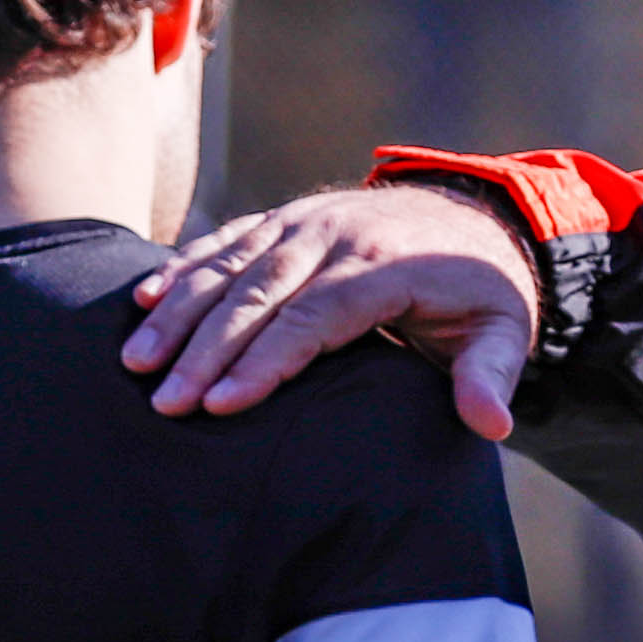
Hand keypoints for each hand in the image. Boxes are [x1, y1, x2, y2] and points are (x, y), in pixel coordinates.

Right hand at [123, 185, 541, 433]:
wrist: (476, 217)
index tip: (223, 404)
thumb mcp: (505, 331)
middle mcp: (334, 235)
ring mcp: (305, 220)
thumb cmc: (481, 291)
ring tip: (137, 360)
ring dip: (179, 311)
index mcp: (383, 267)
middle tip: (166, 401)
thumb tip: (489, 423)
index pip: (313, 318)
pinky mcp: (286, 218)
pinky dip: (184, 267)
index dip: (266, 362)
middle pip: (258, 294)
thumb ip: (492, 375)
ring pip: (230, 265)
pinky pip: (226, 240)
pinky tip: (143, 299)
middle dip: (206, 349)